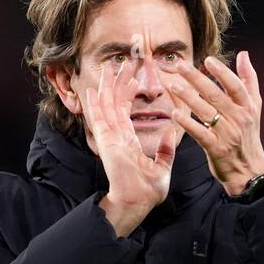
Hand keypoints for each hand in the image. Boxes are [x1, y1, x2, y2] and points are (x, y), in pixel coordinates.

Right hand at [82, 57, 182, 237]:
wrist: (138, 202)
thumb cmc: (148, 191)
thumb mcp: (162, 167)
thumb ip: (165, 151)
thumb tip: (171, 134)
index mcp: (128, 141)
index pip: (125, 110)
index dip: (127, 92)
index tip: (132, 75)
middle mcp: (116, 136)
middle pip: (114, 103)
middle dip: (117, 81)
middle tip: (121, 62)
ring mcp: (110, 138)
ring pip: (106, 106)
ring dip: (107, 86)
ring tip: (108, 67)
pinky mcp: (107, 142)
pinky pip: (99, 119)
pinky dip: (95, 104)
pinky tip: (92, 90)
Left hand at [164, 51, 263, 195]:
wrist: (249, 170)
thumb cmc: (248, 136)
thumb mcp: (254, 107)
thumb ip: (249, 79)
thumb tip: (243, 55)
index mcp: (247, 107)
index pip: (235, 85)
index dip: (221, 72)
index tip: (207, 60)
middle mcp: (238, 118)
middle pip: (216, 95)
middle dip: (196, 79)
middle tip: (180, 66)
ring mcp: (227, 134)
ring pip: (205, 111)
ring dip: (187, 97)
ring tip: (172, 84)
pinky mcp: (216, 148)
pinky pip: (200, 133)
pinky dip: (187, 123)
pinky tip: (175, 114)